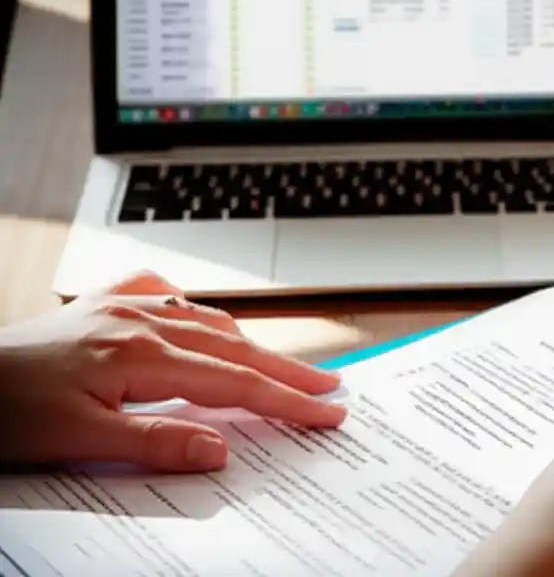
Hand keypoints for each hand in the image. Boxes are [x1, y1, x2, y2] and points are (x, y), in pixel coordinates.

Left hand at [0, 272, 345, 472]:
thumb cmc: (6, 411)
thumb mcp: (80, 441)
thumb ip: (156, 442)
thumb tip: (222, 450)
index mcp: (141, 356)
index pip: (235, 383)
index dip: (286, 401)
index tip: (328, 413)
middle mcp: (139, 322)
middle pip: (234, 347)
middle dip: (287, 370)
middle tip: (331, 386)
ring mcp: (120, 308)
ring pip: (206, 320)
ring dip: (252, 342)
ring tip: (282, 362)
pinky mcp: (99, 305)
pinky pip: (162, 293)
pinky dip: (194, 307)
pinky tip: (201, 317)